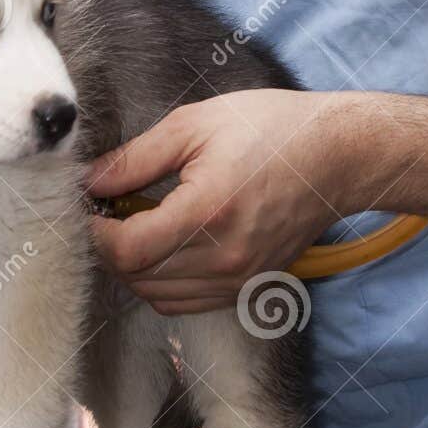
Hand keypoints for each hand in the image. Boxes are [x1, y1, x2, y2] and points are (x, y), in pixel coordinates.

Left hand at [86, 90, 356, 313]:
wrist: (338, 156)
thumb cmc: (271, 129)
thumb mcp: (194, 125)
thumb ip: (135, 158)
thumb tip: (90, 182)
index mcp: (208, 212)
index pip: (126, 250)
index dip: (96, 232)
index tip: (91, 206)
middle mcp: (225, 258)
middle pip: (137, 278)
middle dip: (111, 247)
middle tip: (109, 210)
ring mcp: (239, 279)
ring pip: (158, 297)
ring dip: (135, 268)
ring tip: (137, 224)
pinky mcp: (248, 287)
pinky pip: (187, 302)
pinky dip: (164, 281)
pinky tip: (167, 242)